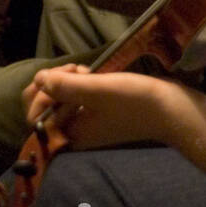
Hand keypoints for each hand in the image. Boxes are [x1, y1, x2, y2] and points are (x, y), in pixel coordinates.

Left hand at [23, 64, 172, 149]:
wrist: (171, 108)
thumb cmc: (134, 101)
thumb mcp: (97, 90)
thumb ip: (65, 86)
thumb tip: (38, 79)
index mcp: (70, 135)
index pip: (34, 117)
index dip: (40, 93)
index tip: (60, 77)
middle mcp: (74, 132)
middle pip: (44, 106)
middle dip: (52, 83)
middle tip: (73, 70)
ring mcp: (85, 121)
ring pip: (59, 97)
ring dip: (67, 79)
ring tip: (85, 70)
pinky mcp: (96, 111)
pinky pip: (75, 95)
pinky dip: (79, 82)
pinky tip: (92, 72)